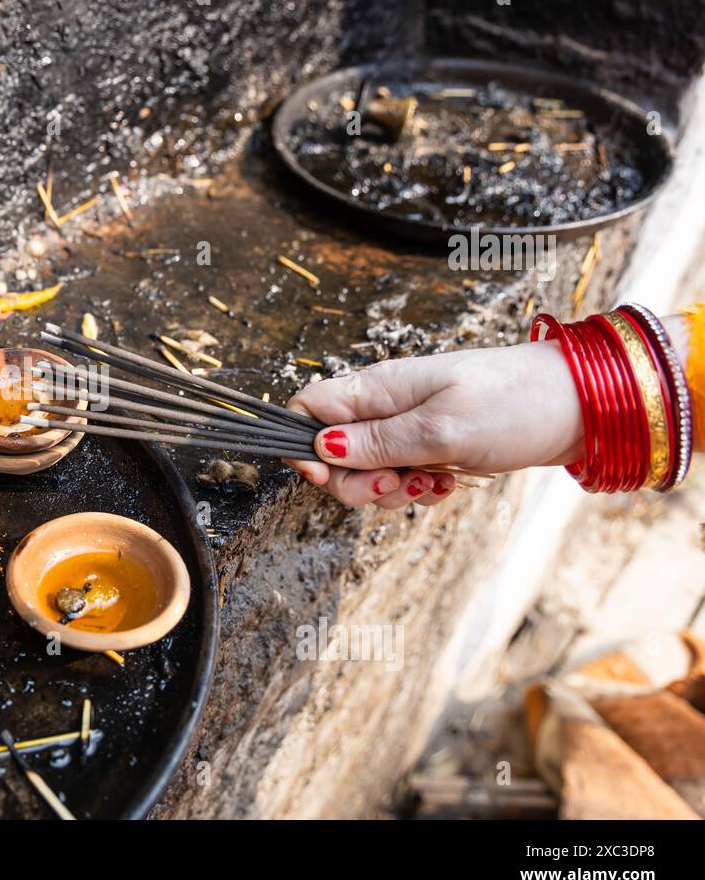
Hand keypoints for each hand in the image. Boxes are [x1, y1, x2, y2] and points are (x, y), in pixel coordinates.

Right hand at [285, 341, 583, 509]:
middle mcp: (384, 406)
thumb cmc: (513, 404)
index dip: (302, 445)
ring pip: (367, 471)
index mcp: (376, 389)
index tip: (326, 474)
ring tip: (434, 484)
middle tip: (398, 483)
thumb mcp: (439, 429)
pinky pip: (402, 476)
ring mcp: (407, 426)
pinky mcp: (431, 445)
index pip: (306, 408)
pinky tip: (448, 485)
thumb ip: (377, 443)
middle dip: (357, 481)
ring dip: (392, 490)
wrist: (578, 406)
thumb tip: (321, 449)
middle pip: (333, 453)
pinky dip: (419, 489)